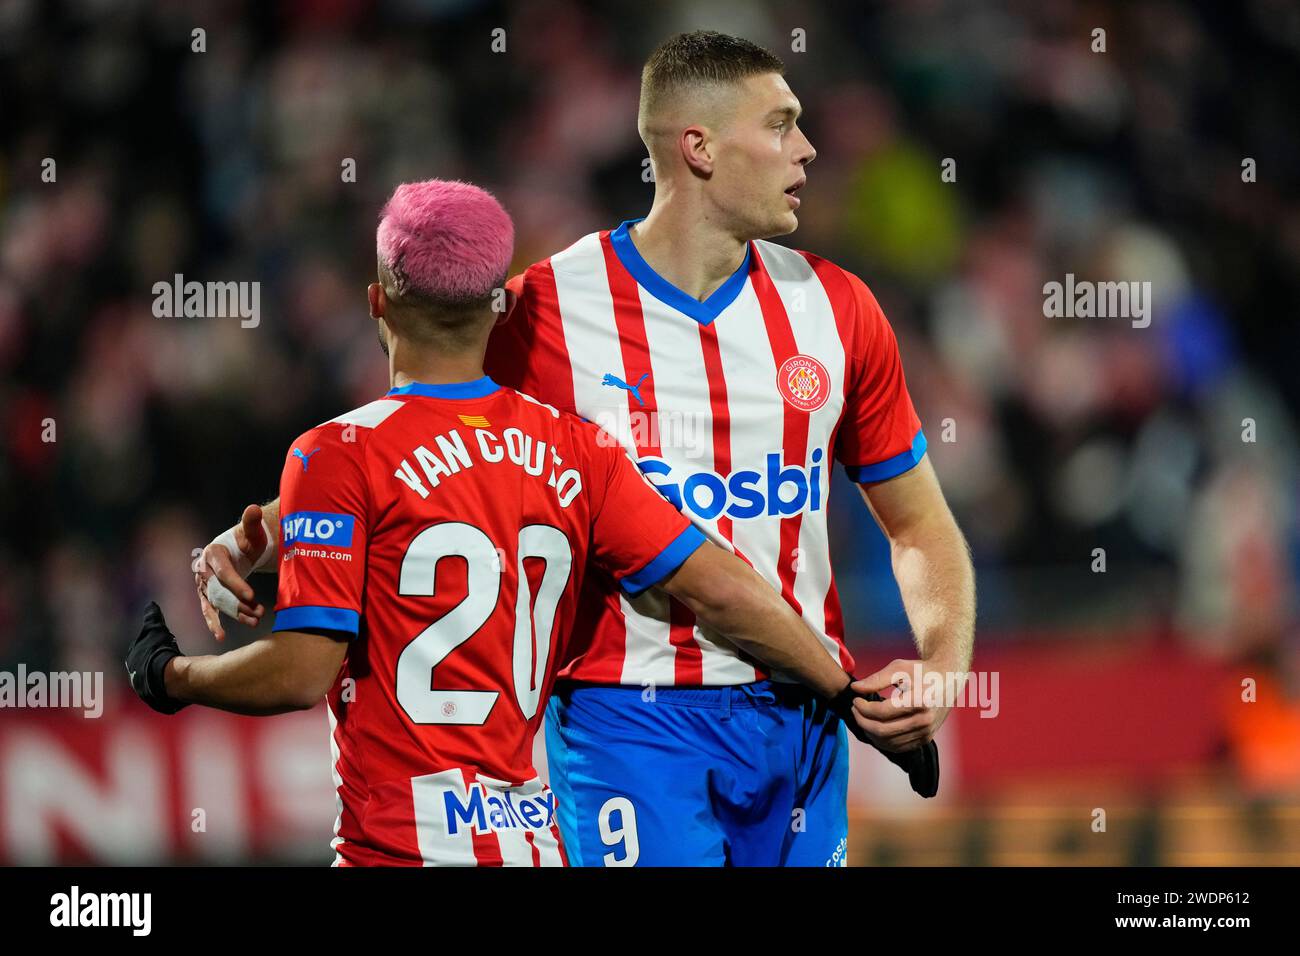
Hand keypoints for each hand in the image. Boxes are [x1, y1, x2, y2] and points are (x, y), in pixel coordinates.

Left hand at [125, 602, 188, 713]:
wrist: (168, 678)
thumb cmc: (159, 652)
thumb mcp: (156, 629)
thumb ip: (152, 617)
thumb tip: (151, 604)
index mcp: (132, 661)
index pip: (139, 652)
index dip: (150, 647)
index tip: (160, 645)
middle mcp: (135, 679)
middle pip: (146, 668)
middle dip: (155, 663)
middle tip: (168, 657)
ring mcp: (147, 692)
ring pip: (156, 681)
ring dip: (163, 676)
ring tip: (176, 669)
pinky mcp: (161, 701)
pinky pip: (166, 691)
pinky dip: (172, 686)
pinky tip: (181, 681)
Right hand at [196, 504, 268, 640]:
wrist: (242, 547)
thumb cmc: (248, 538)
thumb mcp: (252, 530)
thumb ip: (252, 521)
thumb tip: (253, 510)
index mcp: (213, 552)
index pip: (224, 572)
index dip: (236, 584)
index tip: (252, 596)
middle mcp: (204, 569)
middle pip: (220, 590)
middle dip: (238, 603)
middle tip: (258, 613)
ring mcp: (204, 583)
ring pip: (217, 602)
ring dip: (234, 614)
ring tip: (253, 621)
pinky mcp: (208, 594)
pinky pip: (209, 610)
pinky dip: (214, 623)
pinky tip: (221, 636)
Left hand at [849, 658, 956, 752]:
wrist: (948, 679)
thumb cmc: (921, 671)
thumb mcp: (899, 668)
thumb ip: (876, 679)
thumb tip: (854, 689)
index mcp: (919, 701)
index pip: (881, 712)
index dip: (862, 707)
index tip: (855, 699)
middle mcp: (924, 720)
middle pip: (882, 730)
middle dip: (862, 721)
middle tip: (855, 709)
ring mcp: (926, 732)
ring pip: (888, 742)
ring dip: (870, 732)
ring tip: (863, 718)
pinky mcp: (926, 739)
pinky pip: (898, 747)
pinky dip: (882, 741)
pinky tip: (874, 727)